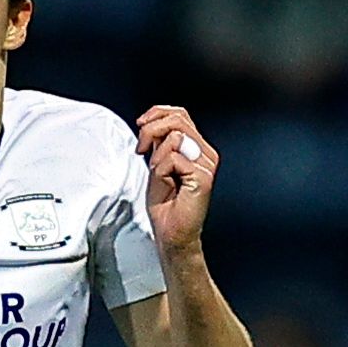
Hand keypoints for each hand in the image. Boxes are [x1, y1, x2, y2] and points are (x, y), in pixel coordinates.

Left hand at [135, 105, 217, 256]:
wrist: (171, 232)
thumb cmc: (165, 204)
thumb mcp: (157, 163)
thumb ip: (159, 142)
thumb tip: (152, 122)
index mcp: (197, 148)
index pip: (180, 114)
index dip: (157, 114)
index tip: (141, 125)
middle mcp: (206, 153)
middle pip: (178, 119)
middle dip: (151, 129)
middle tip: (142, 148)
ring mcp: (206, 165)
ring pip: (176, 135)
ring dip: (157, 153)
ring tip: (157, 170)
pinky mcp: (203, 177)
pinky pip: (174, 157)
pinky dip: (161, 169)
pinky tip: (165, 182)